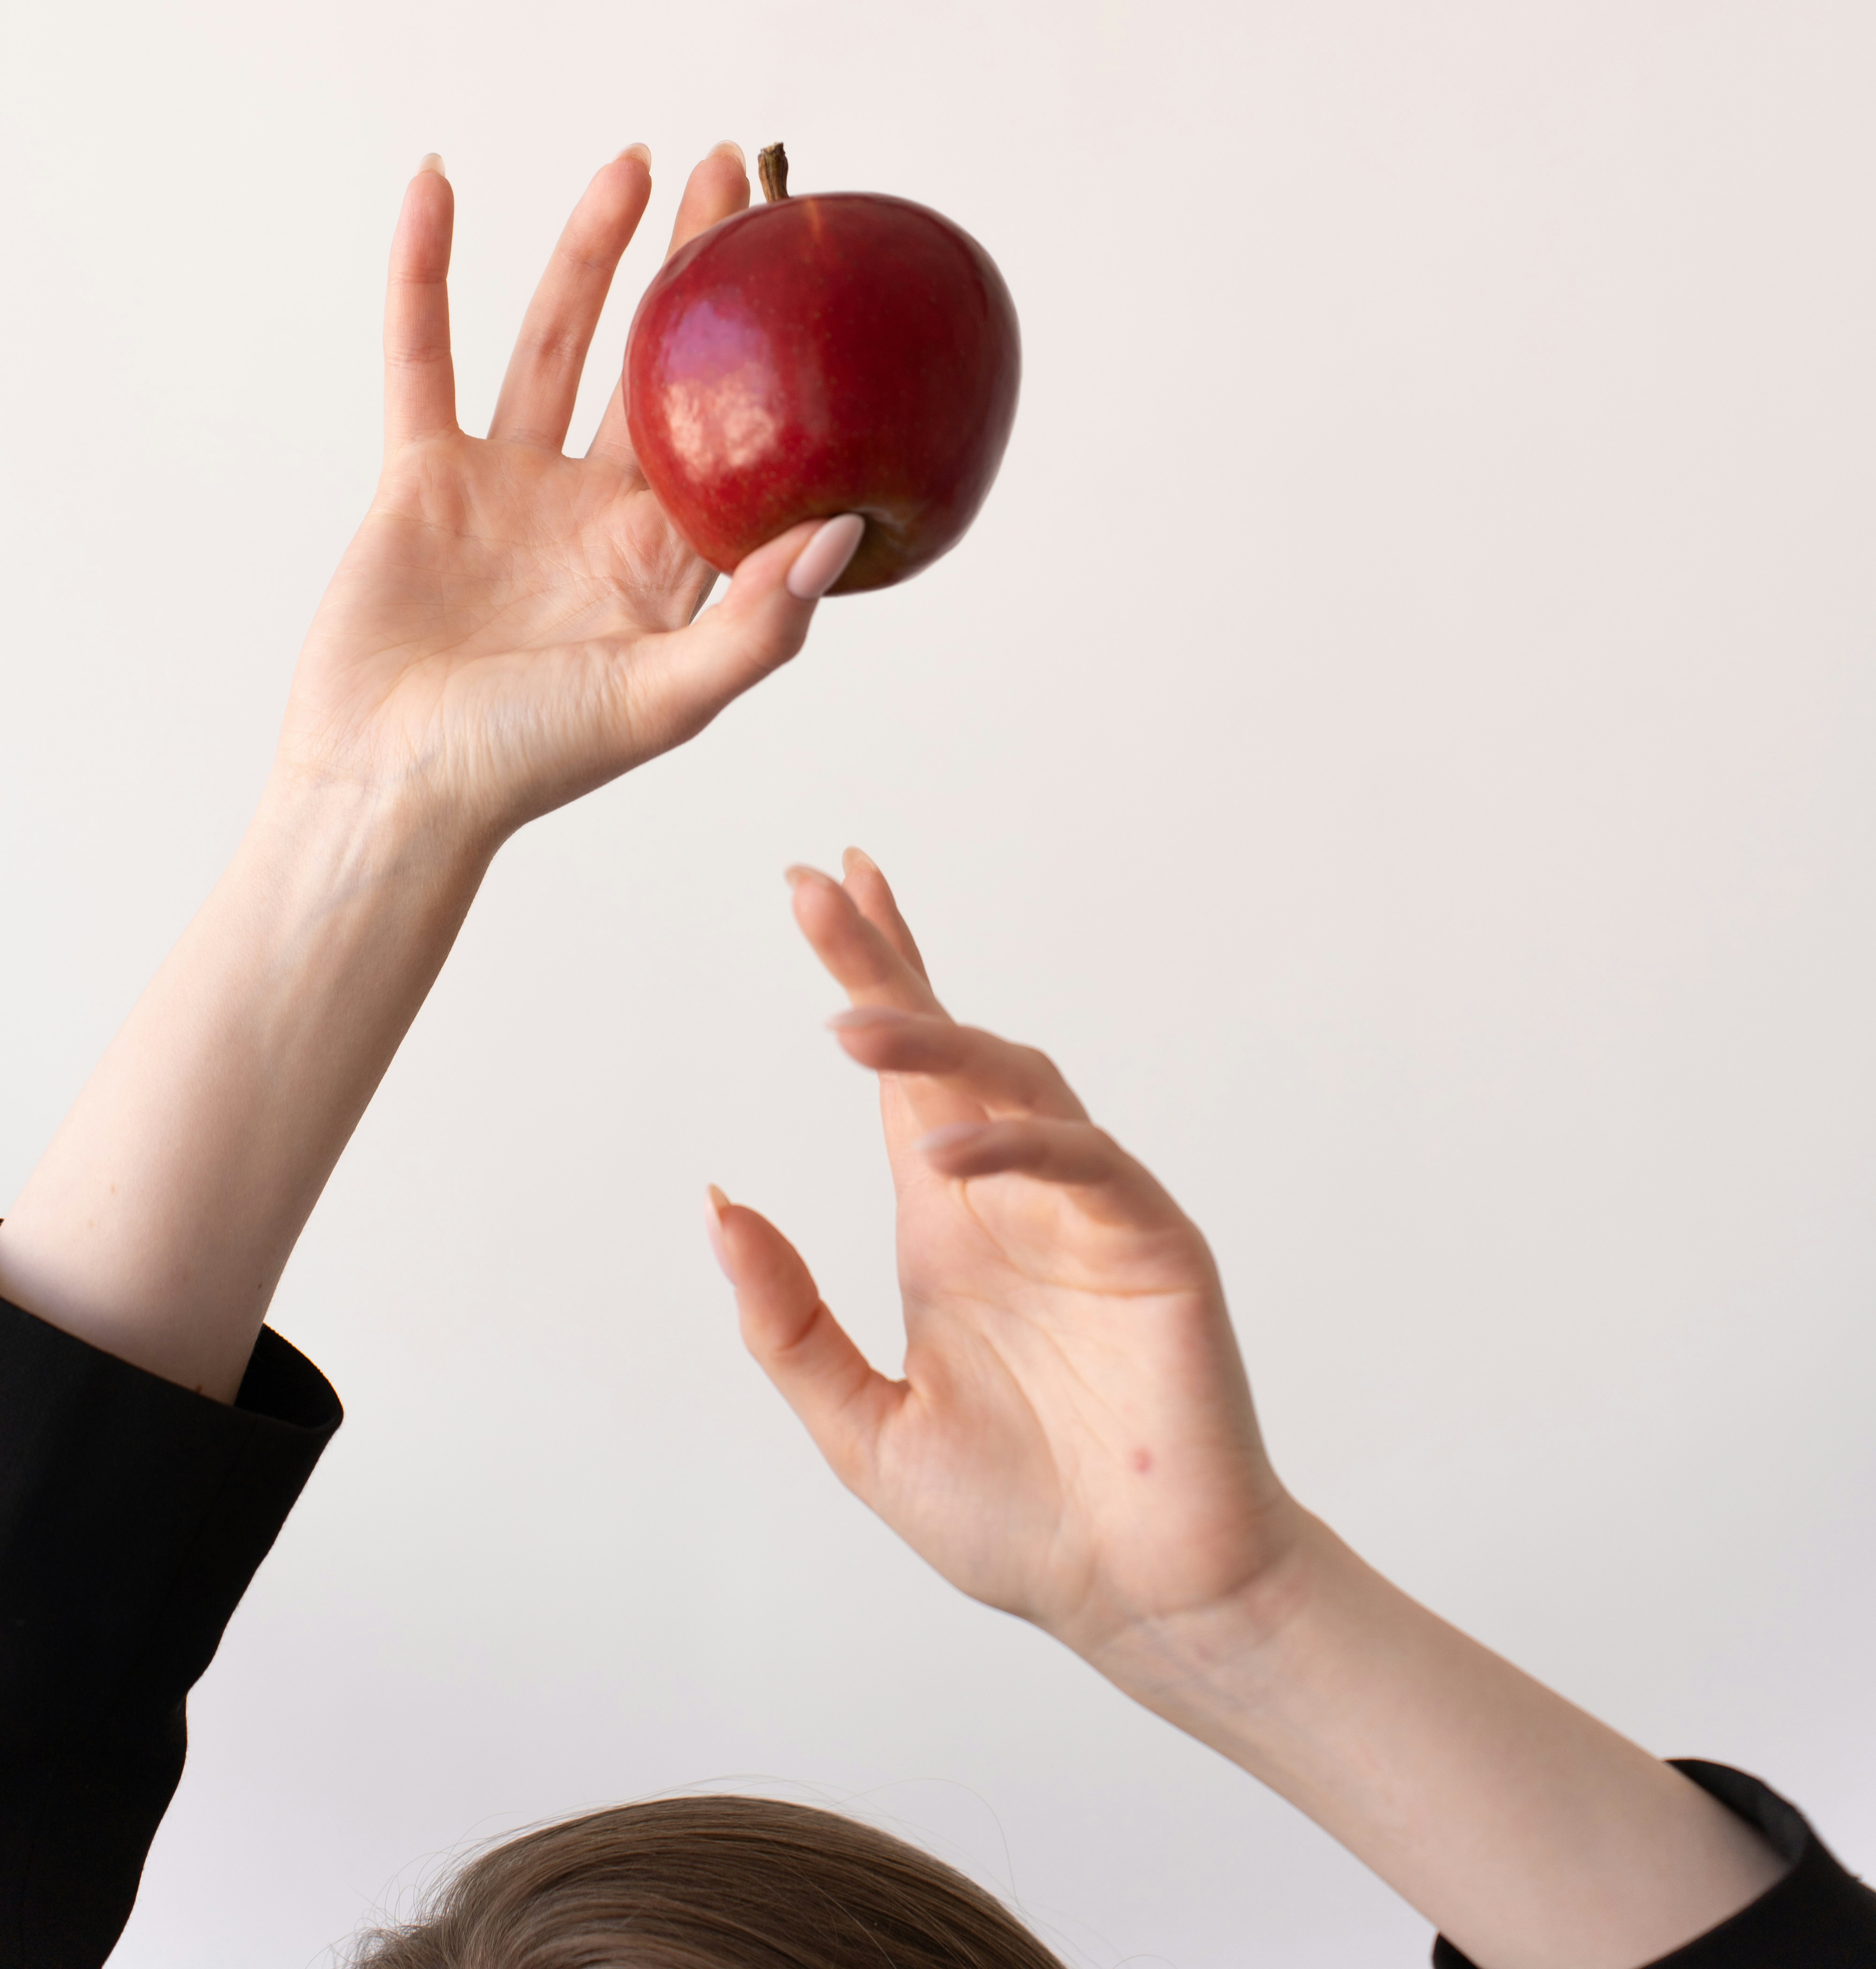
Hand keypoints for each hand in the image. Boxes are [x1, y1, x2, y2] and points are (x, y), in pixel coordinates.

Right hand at [278, 146, 858, 843]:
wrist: (389, 792)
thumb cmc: (530, 764)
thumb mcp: (667, 698)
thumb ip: (760, 621)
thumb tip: (844, 527)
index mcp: (668, 561)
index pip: (735, 433)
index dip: (768, 351)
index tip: (802, 262)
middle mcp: (597, 512)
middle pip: (653, 365)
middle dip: (690, 268)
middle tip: (731, 170)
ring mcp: (508, 488)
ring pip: (553, 342)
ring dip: (588, 251)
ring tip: (633, 156)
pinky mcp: (422, 475)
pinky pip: (424, 353)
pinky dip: (425, 270)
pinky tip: (438, 183)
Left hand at [708, 851, 1303, 1671]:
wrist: (1137, 1598)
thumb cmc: (1017, 1519)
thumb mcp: (865, 1428)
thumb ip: (789, 1324)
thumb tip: (719, 1203)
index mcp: (946, 1225)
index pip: (902, 1074)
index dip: (872, 976)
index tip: (823, 888)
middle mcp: (1013, 1197)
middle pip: (951, 1045)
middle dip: (886, 963)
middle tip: (822, 885)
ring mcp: (1088, 1213)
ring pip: (1016, 1081)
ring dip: (936, 1042)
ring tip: (850, 1020)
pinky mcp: (1153, 1246)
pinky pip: (1083, 1165)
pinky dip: (1016, 1147)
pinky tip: (947, 1154)